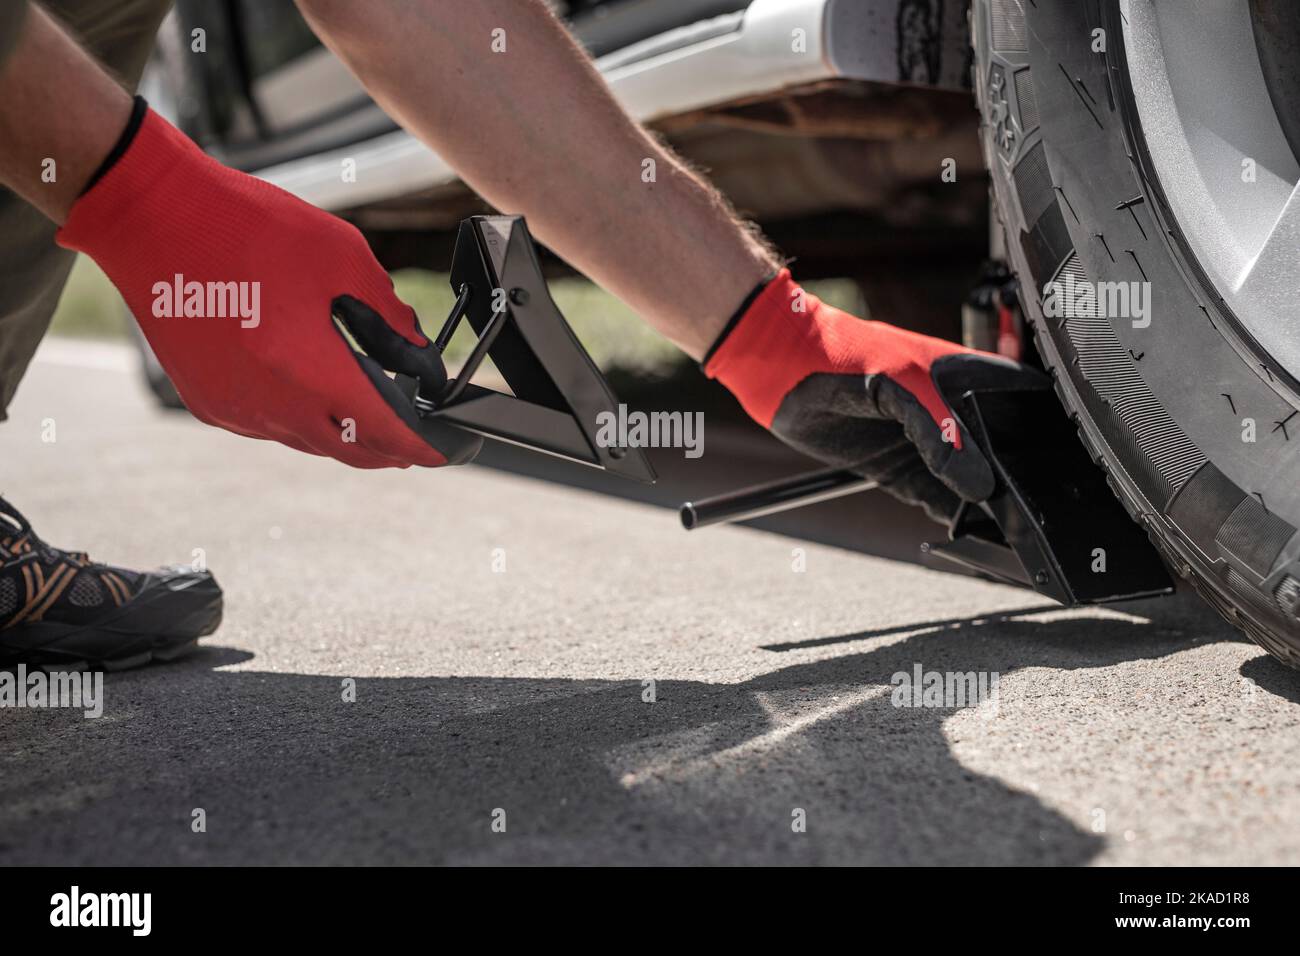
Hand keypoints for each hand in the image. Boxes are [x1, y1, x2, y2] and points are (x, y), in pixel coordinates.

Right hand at [57, 106, 479, 468]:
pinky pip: (271, 426)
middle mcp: (271, 403)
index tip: (443, 451)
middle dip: (389, 449)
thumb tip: (419, 355)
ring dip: (345, 431)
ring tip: (371, 408)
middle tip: (415, 440)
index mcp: (309, 369)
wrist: (156, 218)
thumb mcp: (342, 259)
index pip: (383, 429)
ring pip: (309, 440)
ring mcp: (236, 408)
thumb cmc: (250, 227)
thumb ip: (390, 316)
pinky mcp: (208, 402)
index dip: (420, 446)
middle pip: (349, 449)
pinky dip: (302, 416)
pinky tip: (314, 390)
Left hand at [705, 270, 1047, 521]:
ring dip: (992, 511)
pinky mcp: (902, 474)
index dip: (1050, 437)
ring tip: (1016, 536)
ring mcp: (931, 447)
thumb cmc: (843, 355)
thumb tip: (978, 485)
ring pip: (975, 486)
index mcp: (970, 379)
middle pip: (1006, 456)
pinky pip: (939, 505)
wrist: (781, 370)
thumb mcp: (901, 386)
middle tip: (1045, 515)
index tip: (1068, 469)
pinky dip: (955, 523)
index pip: (1027, 409)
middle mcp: (957, 415)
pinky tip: (972, 540)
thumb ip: (942, 434)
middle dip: (1023, 483)